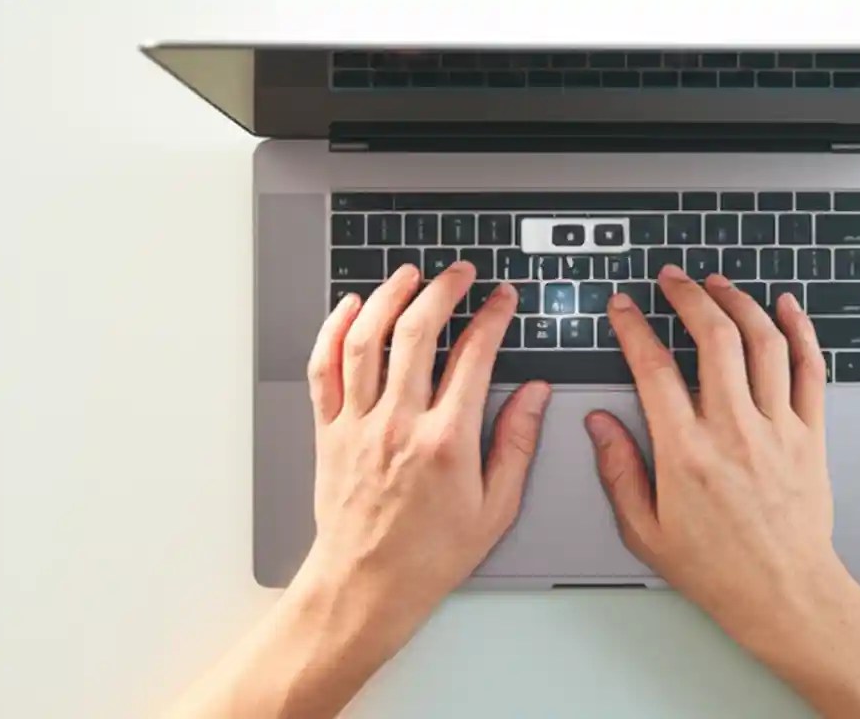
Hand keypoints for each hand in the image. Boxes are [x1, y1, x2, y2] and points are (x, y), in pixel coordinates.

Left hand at [301, 261, 550, 649]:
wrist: (367, 584)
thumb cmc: (430, 554)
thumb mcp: (496, 507)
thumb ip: (517, 443)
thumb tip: (535, 395)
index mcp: (446, 441)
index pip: (475, 356)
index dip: (493, 317)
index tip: (502, 300)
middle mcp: (399, 424)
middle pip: (418, 332)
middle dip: (443, 290)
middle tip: (459, 274)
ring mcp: (359, 424)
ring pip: (367, 340)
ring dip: (389, 297)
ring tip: (409, 275)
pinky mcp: (328, 431)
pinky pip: (323, 368)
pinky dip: (334, 331)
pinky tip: (351, 308)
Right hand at [585, 265, 844, 657]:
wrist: (784, 593)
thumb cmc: (717, 569)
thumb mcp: (645, 531)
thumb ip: (618, 470)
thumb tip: (598, 424)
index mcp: (687, 453)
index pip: (653, 369)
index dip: (634, 327)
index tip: (623, 307)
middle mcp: (734, 431)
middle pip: (713, 338)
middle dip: (688, 296)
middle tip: (672, 279)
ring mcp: (778, 428)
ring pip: (763, 343)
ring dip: (738, 302)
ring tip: (717, 283)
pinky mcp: (810, 434)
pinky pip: (810, 369)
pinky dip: (799, 330)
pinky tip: (785, 306)